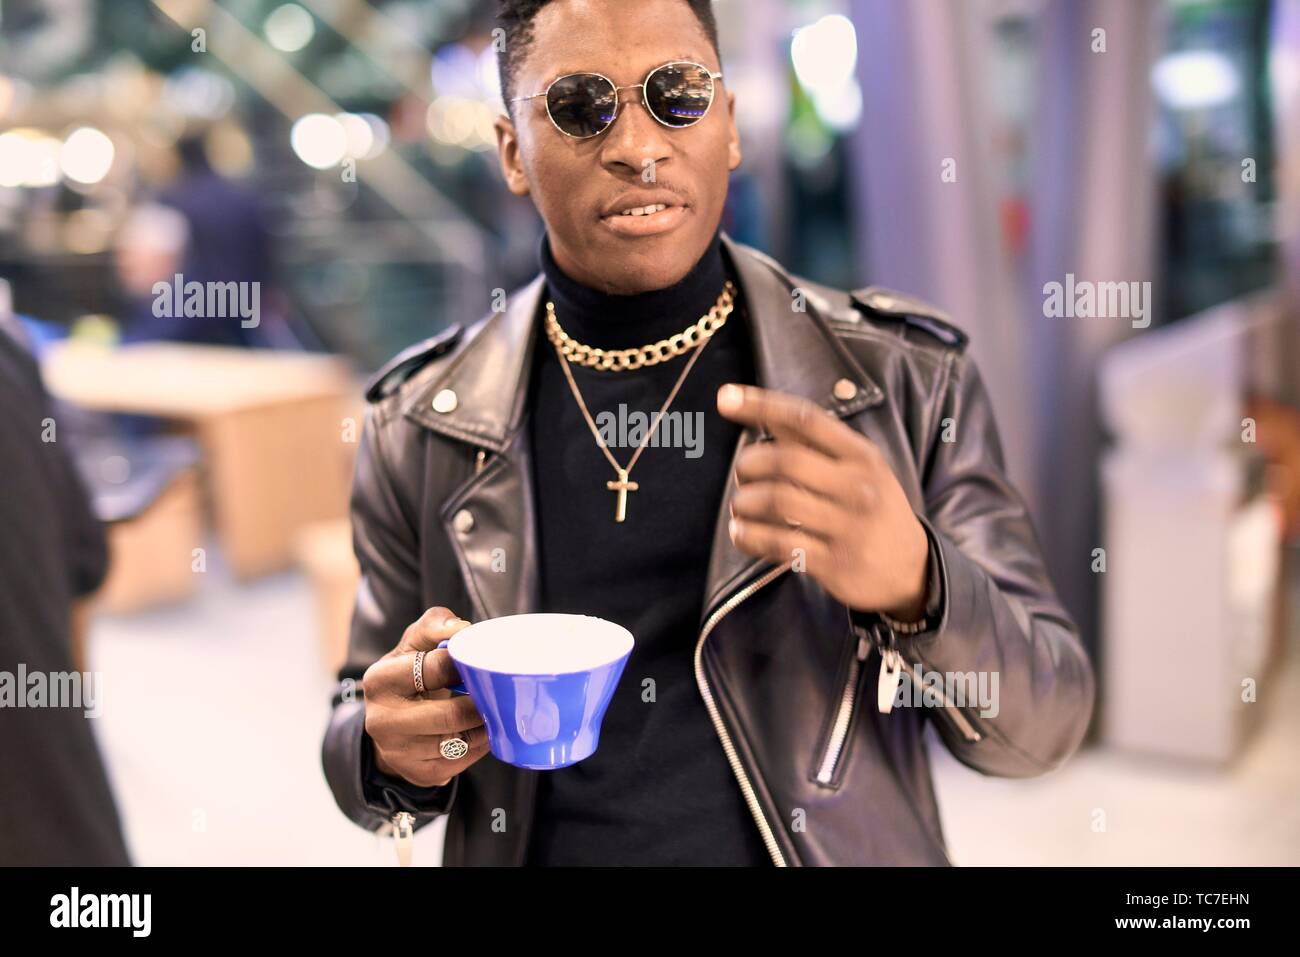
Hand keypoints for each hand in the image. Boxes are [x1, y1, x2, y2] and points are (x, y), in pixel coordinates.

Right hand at [362, 607, 489, 787]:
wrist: (391, 721)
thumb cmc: (410, 673)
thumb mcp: (414, 643)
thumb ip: (435, 624)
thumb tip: (461, 628)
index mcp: (379, 680)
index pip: (435, 669)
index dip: (464, 665)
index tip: (479, 663)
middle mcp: (381, 720)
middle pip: (450, 715)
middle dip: (480, 704)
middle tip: (496, 693)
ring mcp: (397, 752)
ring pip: (458, 742)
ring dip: (483, 727)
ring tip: (491, 711)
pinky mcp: (416, 774)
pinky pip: (460, 763)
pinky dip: (478, 747)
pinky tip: (480, 732)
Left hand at [717, 384, 929, 619]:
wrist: (911, 571)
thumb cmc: (872, 510)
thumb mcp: (860, 470)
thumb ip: (812, 444)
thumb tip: (760, 412)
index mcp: (863, 456)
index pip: (806, 420)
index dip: (761, 405)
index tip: (725, 398)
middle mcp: (858, 488)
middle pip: (785, 461)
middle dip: (749, 464)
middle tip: (742, 474)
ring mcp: (848, 527)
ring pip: (776, 501)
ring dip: (744, 502)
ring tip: (740, 506)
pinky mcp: (834, 563)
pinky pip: (776, 543)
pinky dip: (747, 535)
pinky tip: (740, 532)